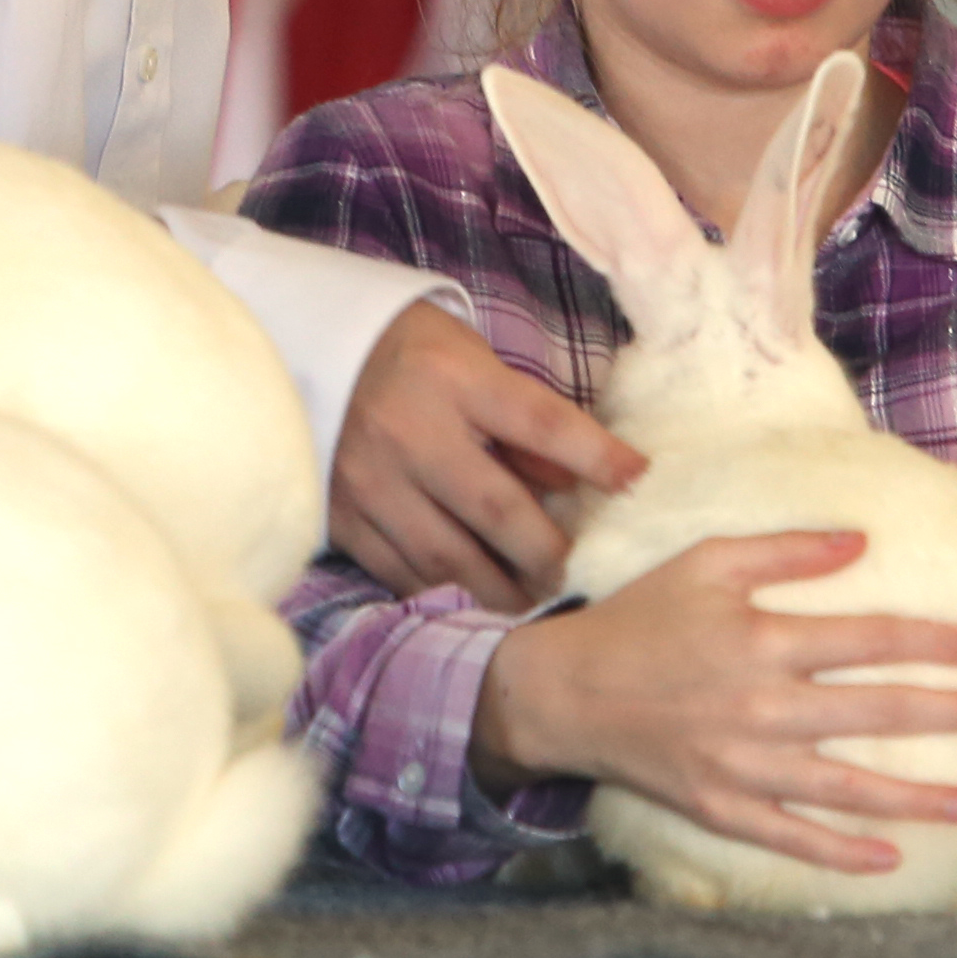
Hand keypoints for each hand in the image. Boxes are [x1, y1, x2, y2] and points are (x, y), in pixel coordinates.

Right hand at [329, 302, 641, 611]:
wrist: (318, 355)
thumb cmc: (419, 359)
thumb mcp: (478, 364)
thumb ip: (527, 425)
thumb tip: (582, 484)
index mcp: (454, 380)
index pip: (539, 422)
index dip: (595, 456)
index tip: (638, 481)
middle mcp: (409, 431)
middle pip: (495, 508)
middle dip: (545, 553)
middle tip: (575, 576)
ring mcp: (371, 480)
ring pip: (446, 556)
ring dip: (499, 590)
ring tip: (532, 603)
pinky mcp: (343, 517)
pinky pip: (400, 572)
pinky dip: (442, 594)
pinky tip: (471, 602)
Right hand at [468, 529, 956, 875]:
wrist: (566, 692)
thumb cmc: (640, 619)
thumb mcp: (707, 562)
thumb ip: (786, 550)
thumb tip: (859, 540)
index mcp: (763, 639)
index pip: (869, 640)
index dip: (930, 641)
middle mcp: (762, 705)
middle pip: (877, 712)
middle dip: (949, 713)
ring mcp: (744, 764)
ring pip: (846, 786)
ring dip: (913, 795)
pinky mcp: (721, 806)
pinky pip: (792, 836)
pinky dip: (841, 853)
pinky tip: (889, 859)